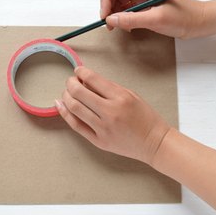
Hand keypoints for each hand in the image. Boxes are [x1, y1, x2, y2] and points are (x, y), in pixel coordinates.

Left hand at [55, 66, 170, 164]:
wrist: (154, 143)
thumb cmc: (146, 119)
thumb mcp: (132, 95)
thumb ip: (110, 88)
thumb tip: (87, 81)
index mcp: (121, 97)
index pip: (93, 79)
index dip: (81, 72)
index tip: (78, 71)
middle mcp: (111, 112)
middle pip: (79, 92)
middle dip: (70, 83)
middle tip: (70, 81)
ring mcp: (103, 128)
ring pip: (74, 108)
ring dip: (66, 96)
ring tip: (66, 93)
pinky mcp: (99, 141)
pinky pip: (76, 125)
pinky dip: (65, 114)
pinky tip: (61, 105)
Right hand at [100, 0, 205, 38]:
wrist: (198, 22)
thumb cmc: (183, 18)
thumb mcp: (156, 19)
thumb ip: (131, 19)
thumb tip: (111, 20)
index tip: (105, 15)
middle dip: (109, 5)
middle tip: (109, 23)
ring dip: (115, 11)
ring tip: (117, 26)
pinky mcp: (145, 2)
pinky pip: (127, 5)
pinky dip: (123, 15)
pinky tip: (126, 25)